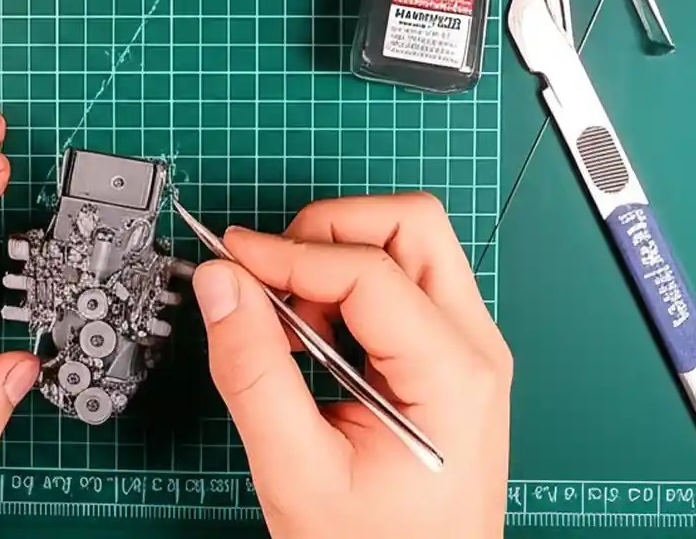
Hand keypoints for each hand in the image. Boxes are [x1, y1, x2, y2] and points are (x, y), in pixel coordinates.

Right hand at [191, 193, 511, 538]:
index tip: (229, 261)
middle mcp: (474, 348)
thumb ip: (253, 371)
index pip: (367, 268)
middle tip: (270, 274)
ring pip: (407, 245)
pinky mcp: (447, 357)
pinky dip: (345, 289)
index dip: (289, 253)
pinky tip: (311, 341)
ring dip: (336, 260)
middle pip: (410, 225)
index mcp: (451, 375)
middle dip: (328, 231)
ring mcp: (467, 349)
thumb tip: (222, 283)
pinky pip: (400, 285)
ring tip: (289, 324)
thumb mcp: (297, 470)